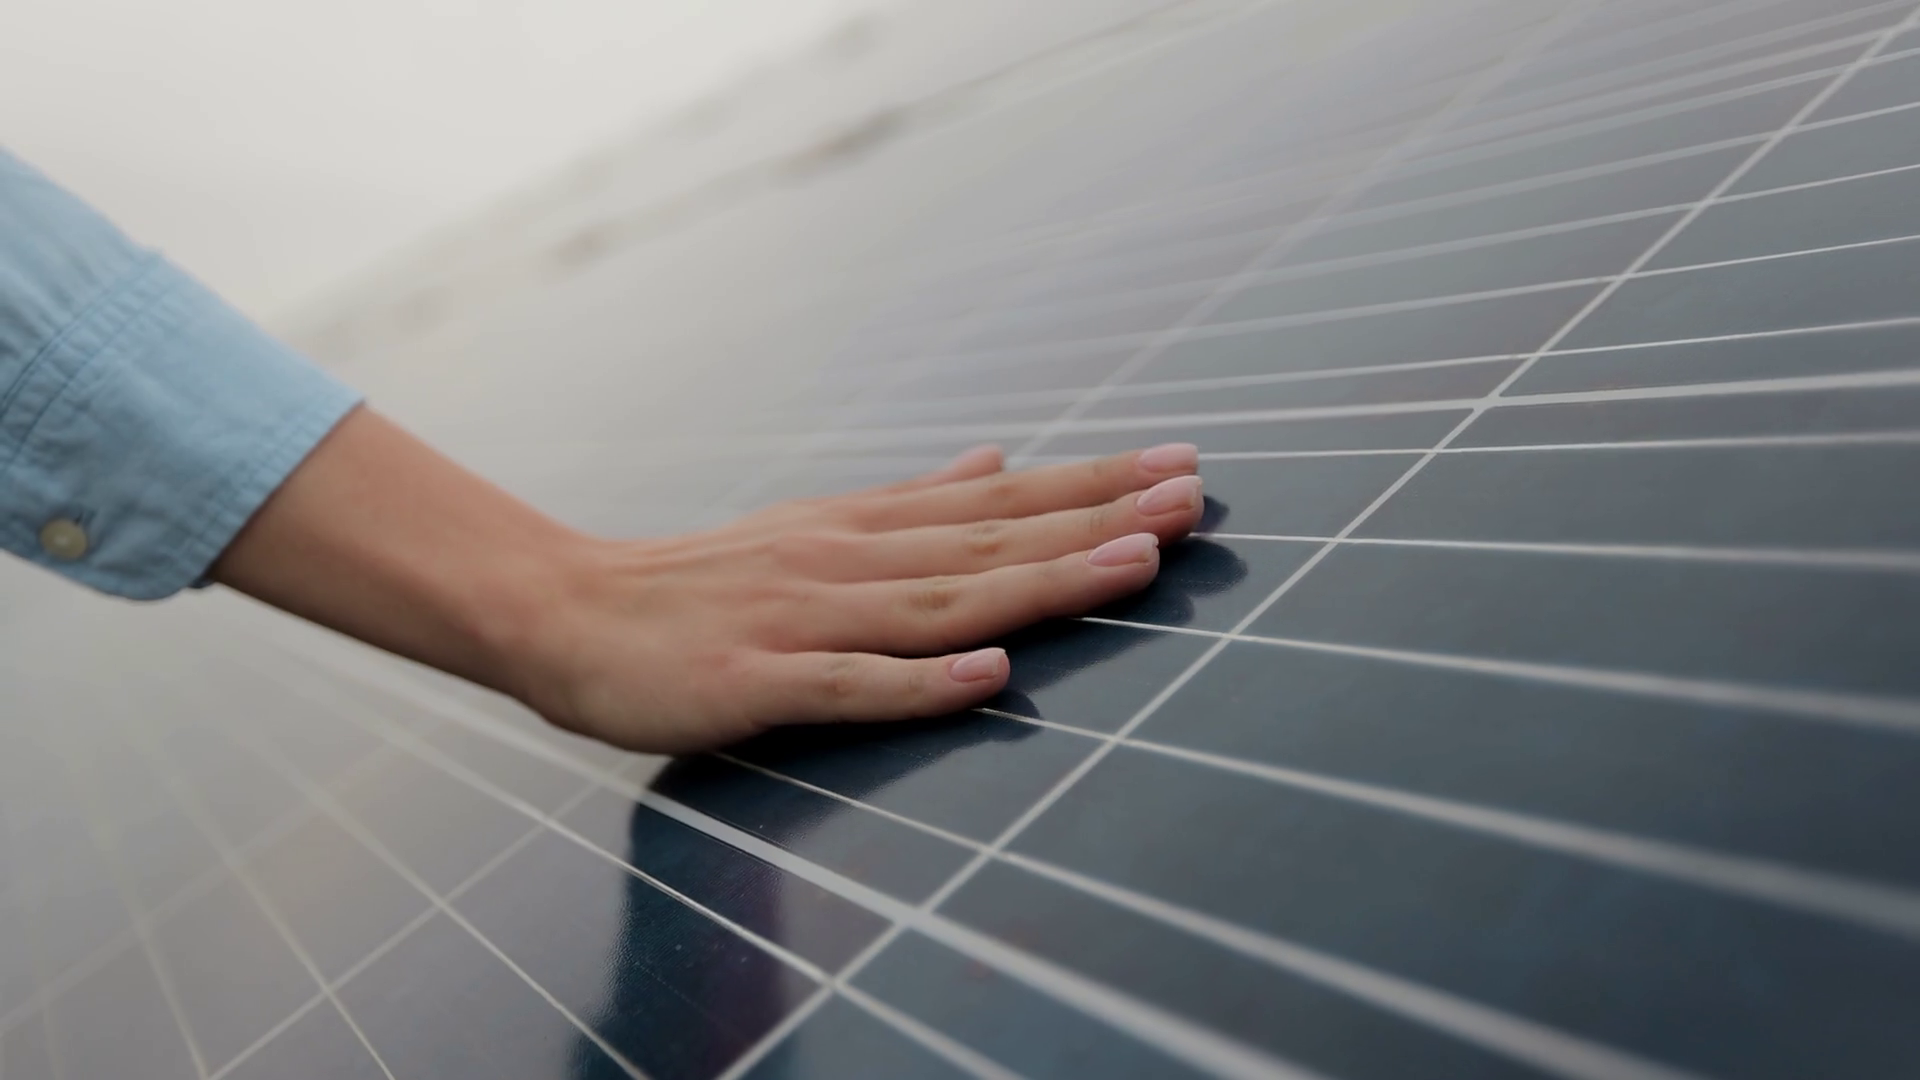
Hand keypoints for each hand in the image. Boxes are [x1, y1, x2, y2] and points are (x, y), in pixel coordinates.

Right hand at [214, 408, 1202, 752]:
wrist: (563, 612)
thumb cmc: (699, 580)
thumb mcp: (814, 521)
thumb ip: (912, 500)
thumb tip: (1000, 460)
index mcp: (865, 527)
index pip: (1000, 504)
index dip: (1093, 488)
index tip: (1180, 468)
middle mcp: (848, 561)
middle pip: (991, 543)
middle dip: (1099, 519)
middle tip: (1192, 499)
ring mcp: (805, 622)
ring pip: (940, 601)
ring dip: (1039, 584)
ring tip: (1132, 565)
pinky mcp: (758, 686)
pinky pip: (850, 688)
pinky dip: (921, 683)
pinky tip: (991, 680)